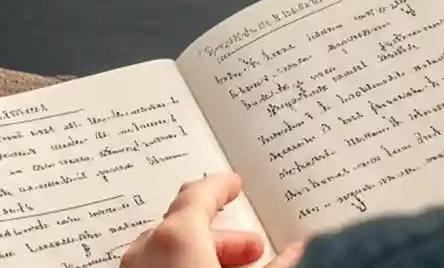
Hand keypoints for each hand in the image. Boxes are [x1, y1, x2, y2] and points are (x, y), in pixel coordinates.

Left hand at [120, 173, 305, 267]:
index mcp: (175, 239)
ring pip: (168, 252)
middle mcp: (145, 252)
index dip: (220, 187)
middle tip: (252, 247)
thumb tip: (298, 252)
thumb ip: (276, 266)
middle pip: (184, 227)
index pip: (198, 195)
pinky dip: (179, 267)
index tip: (234, 183)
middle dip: (221, 236)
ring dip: (200, 254)